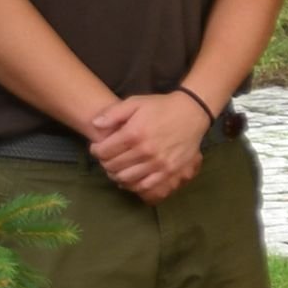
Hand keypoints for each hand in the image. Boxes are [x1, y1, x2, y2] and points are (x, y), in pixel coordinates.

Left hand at [83, 92, 207, 200]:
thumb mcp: (135, 102)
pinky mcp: (169, 171)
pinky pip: (145, 185)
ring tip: (117, 168)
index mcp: (133, 134)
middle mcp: (144, 151)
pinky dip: (133, 184)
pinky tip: (131, 177)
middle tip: (107, 158)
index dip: (96, 151)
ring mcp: (158, 163)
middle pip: (113, 166)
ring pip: (126, 178)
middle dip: (105, 162)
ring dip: (116, 174)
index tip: (98, 148)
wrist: (191, 113)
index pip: (103, 151)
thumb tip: (95, 125)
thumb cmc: (161, 107)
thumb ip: (113, 113)